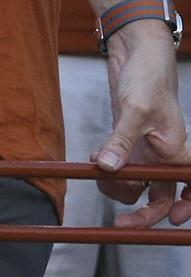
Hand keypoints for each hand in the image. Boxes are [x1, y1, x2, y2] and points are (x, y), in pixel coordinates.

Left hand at [96, 21, 190, 224]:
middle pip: (160, 196)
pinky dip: (106, 166)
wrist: (135, 54)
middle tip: (121, 223)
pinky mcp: (127, 140)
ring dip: (118, 185)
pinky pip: (119, 166)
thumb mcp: (134, 109)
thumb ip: (122, 141)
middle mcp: (164, 155)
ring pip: (136, 184)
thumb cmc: (147, 77)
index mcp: (178, 151)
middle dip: (143, 213)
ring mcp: (145, 149)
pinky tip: (94, 155)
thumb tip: (108, 168)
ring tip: (100, 174)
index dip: (186, 206)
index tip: (171, 219)